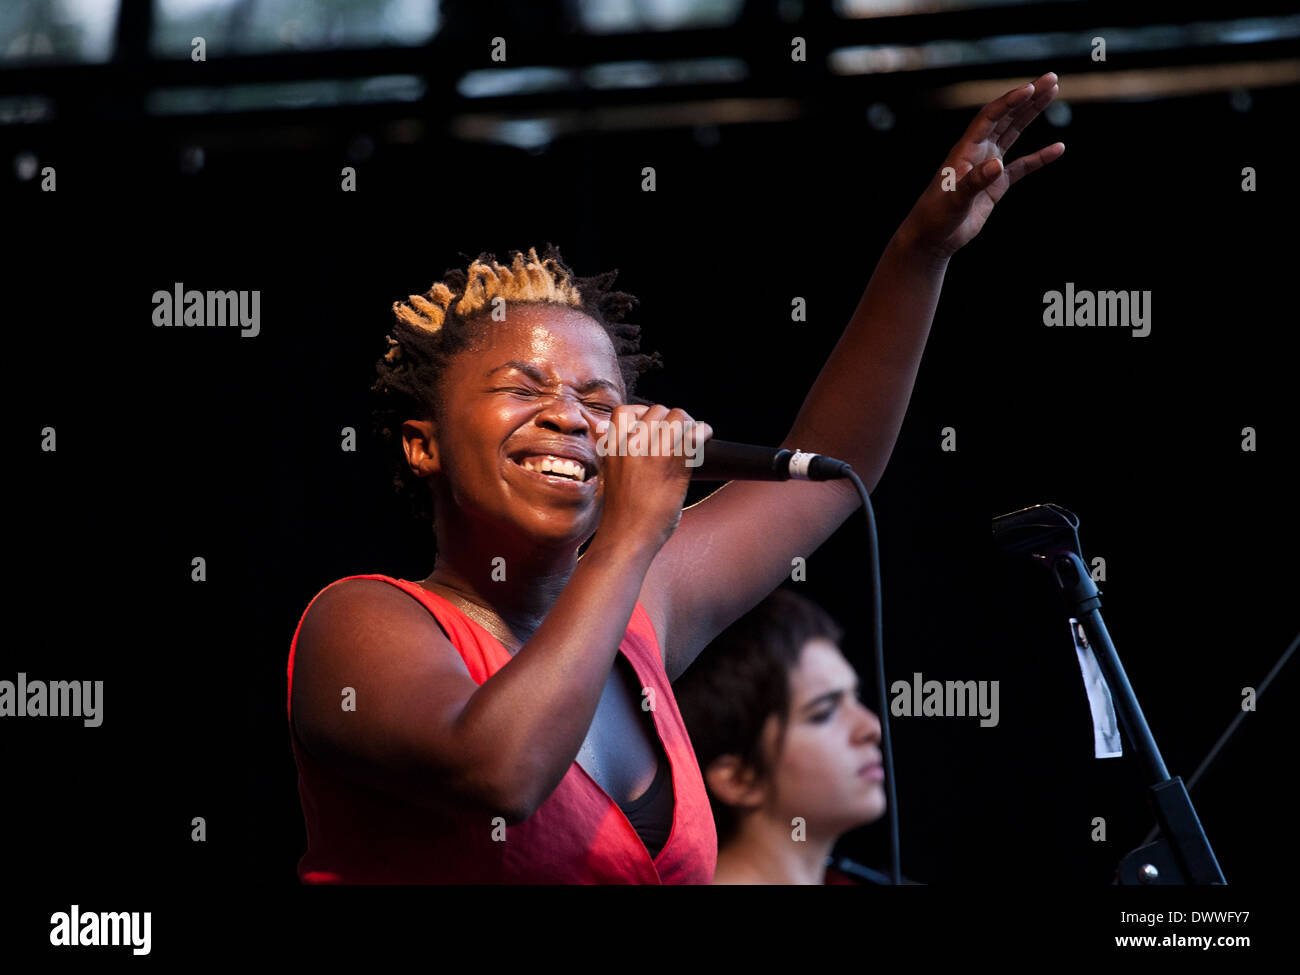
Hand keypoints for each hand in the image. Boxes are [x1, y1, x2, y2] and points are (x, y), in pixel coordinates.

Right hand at [592, 404, 712, 550]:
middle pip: (657, 410)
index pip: (625, 411)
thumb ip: (611, 448)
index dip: (642, 414)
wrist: (626, 537)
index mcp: (612, 447)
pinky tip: (705, 438)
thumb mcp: (609, 472)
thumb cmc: (621, 511)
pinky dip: (703, 432)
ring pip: (677, 416)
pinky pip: (694, 434)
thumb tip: (597, 425)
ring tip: (691, 438)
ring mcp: (652, 454)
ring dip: (688, 425)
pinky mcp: (673, 465)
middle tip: (677, 436)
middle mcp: (630, 446)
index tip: (653, 428)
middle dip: (670, 420)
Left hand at [897, 71, 1064, 262]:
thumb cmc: (935, 218)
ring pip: (1013, 134)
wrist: (931, 239)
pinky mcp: (995, 185)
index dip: (1009, 102)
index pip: (989, 118)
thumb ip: (974, 182)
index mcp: (964, 151)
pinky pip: (1022, 167)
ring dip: (1031, 114)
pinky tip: (1058, 148)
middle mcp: (977, 153)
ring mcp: (987, 167)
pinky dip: (1039, 158)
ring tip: (1051, 93)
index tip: (1030, 87)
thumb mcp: (954, 201)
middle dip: (1027, 98)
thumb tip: (998, 165)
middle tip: (1051, 78)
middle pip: (1005, 118)